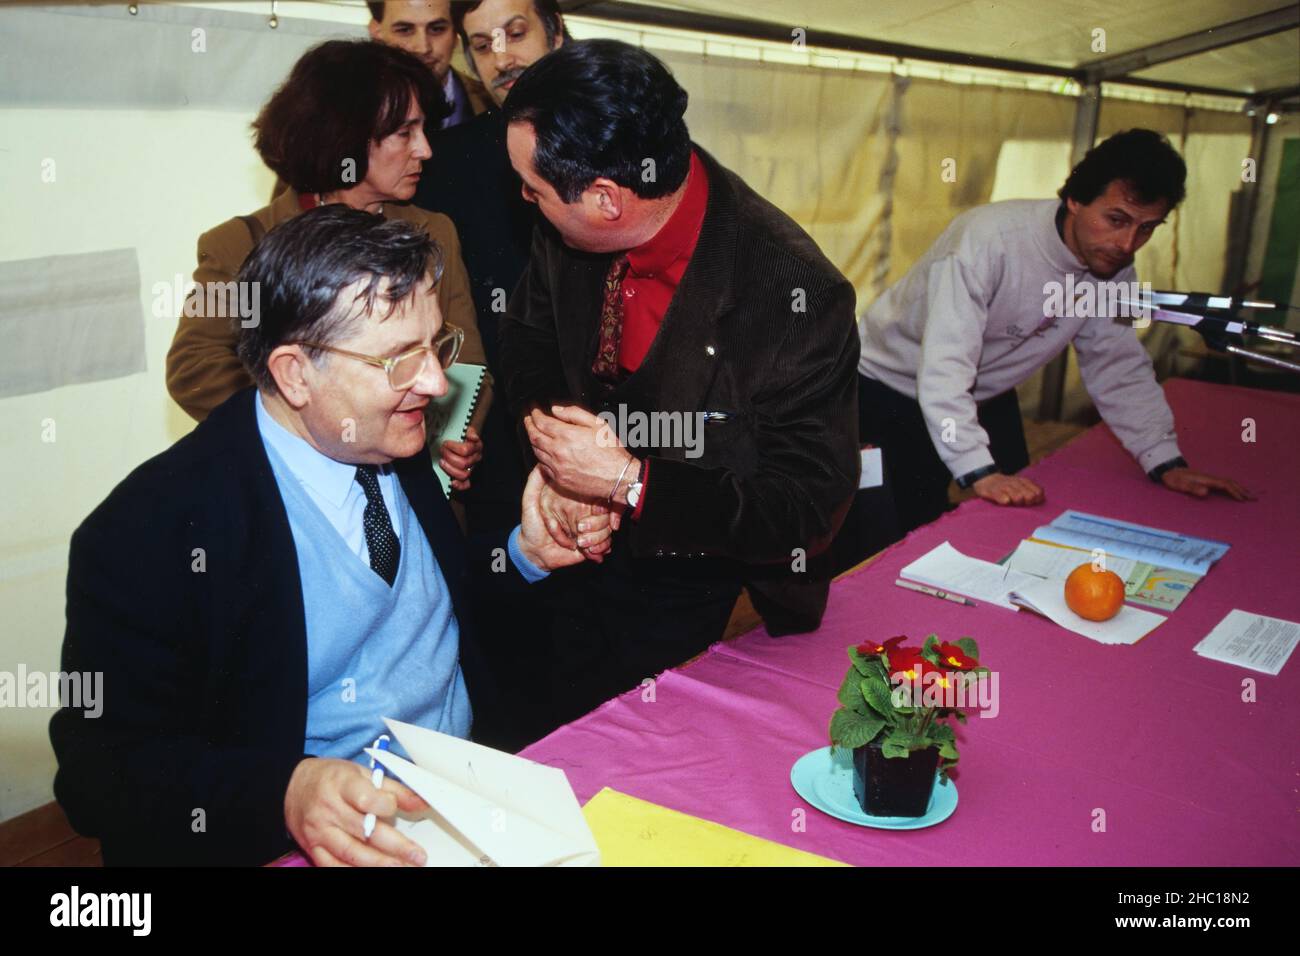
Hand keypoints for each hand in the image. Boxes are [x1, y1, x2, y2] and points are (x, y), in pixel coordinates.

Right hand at [284, 757, 429, 867]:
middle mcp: (329, 809)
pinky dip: (354, 871)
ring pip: (351, 853)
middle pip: (364, 832)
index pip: (366, 799)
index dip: (386, 806)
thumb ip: (393, 789)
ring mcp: (319, 832)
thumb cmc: (331, 778)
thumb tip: (421, 802)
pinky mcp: (313, 849)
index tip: (396, 809)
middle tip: (416, 856)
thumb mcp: (361, 772)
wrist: (293, 788)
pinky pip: (334, 866)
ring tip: (401, 867)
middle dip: (395, 846)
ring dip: (379, 864)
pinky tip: (375, 872)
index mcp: (342, 784)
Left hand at [440, 426, 482, 491]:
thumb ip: (470, 431)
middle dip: (449, 456)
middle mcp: (474, 459)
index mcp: (476, 447)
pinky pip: (466, 485)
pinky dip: (459, 485)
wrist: (462, 440)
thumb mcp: (466, 429)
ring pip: (464, 474)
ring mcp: (470, 469)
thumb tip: (472, 436)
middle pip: (463, 463)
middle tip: (442, 451)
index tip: (446, 443)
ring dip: (450, 469)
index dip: (453, 447)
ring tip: (443, 462)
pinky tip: (453, 482)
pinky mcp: (466, 477)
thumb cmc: (462, 436)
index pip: (466, 450)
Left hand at [518, 467, 608, 570]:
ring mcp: (590, 527)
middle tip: (581, 530)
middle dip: (599, 524)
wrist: (534, 552)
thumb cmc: (531, 527)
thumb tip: (542, 463)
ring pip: (608, 529)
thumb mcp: (530, 501)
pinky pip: (607, 543)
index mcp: (574, 501)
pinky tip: (588, 551)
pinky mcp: (593, 542)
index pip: (596, 497)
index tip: (595, 509)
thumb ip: (535, 482)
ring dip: (598, 538)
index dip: (600, 504)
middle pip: (606, 513)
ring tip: (581, 543)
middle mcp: (585, 512)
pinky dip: (601, 548)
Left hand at [524, 405, 636, 501]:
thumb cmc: (611, 451)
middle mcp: (558, 452)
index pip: (542, 422)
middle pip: (534, 437)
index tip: (534, 411)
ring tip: (534, 434)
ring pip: (536, 452)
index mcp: (567, 436)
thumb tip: (556, 410)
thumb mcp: (598, 424)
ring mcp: (557, 467)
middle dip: (528, 426)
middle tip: (527, 420)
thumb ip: (574, 414)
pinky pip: (543, 467)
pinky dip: (540, 457)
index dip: (535, 415)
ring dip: (533, 441)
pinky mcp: (560, 480)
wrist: (619, 477)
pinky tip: (544, 452)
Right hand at [972, 472, 1044, 506]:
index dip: (1036, 500)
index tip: (1029, 502)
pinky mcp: (993, 491)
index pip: (1038, 492)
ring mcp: (1004, 487)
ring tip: (1012, 502)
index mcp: (1024, 482)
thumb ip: (1031, 490)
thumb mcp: (1020, 485)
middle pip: (1030, 496)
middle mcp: (1016, 483)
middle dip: (1027, 502)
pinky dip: (1004, 500)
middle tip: (1020, 503)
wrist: (986, 479)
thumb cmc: (1006, 487)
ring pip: (1018, 497)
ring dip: (1017, 502)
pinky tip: (1005, 502)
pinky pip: (1002, 496)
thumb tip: (1040, 498)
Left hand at [1160, 467, 1253, 500]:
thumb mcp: (1180, 485)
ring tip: (1250, 496)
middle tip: (1254, 499)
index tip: (1242, 499)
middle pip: (1231, 483)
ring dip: (1240, 489)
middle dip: (1243, 490)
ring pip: (1229, 482)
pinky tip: (1236, 492)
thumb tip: (1206, 492)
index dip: (1234, 492)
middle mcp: (1210, 478)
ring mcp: (1209, 478)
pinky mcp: (1207, 480)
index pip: (1225, 485)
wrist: (1169, 469)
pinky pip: (1224, 483)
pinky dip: (1233, 487)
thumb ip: (1192, 488)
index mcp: (1207, 479)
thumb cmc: (1174, 479)